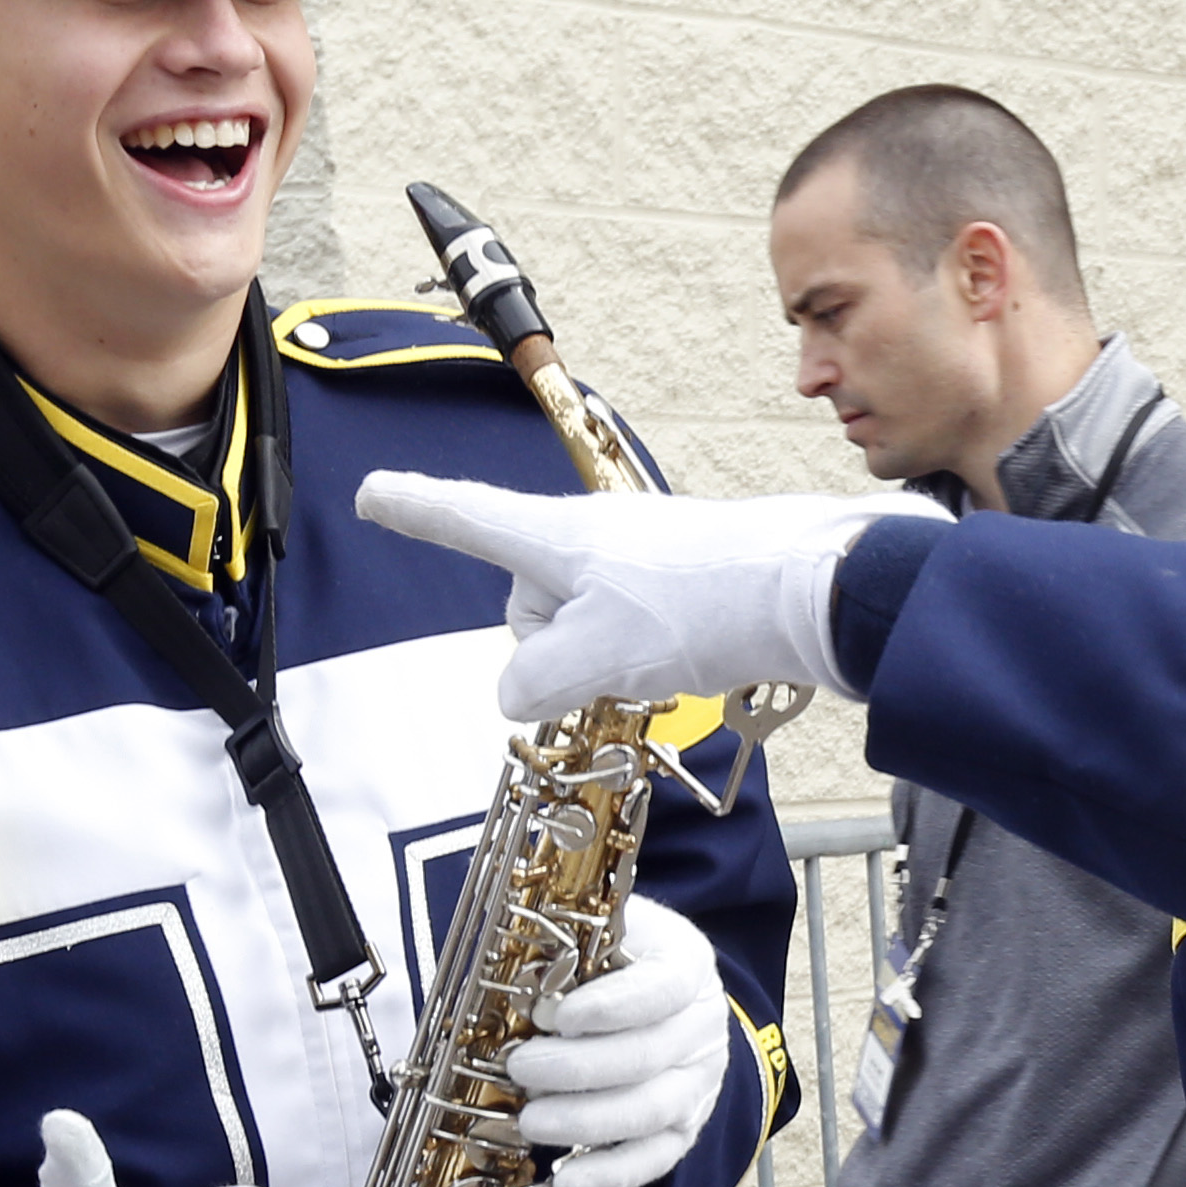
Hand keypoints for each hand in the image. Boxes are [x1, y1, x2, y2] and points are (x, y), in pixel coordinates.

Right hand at [355, 476, 909, 719]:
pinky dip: (643, 659)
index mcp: (557, 539)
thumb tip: (518, 690)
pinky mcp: (685, 585)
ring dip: (604, 660)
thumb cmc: (702, 609)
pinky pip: (633, 630)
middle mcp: (594, 538)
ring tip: (662, 663)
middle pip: (529, 600)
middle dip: (549, 648)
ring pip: (585, 625)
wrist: (815, 593)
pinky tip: (687, 666)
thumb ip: (532, 679)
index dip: (415, 512)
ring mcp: (641, 560)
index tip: (370, 496)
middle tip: (608, 663)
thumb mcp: (595, 657)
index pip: (466, 519)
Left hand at [508, 891, 737, 1186]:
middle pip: (650, 1056)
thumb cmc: (611, 960)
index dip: (611, 1007)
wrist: (654, 1000)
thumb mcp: (599, 929)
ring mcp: (697, 1083)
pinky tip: (564, 1179)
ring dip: (586, 1121)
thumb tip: (505, 944)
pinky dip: (609, 1173)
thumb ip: (568, 934)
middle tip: (520, 1068)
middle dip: (579, 1068)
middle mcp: (702, 1027)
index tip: (557, 1016)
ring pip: (652, 1111)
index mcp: (687, 965)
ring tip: (529, 1121)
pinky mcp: (683, 1129)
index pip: (661, 988)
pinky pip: (654, 1159)